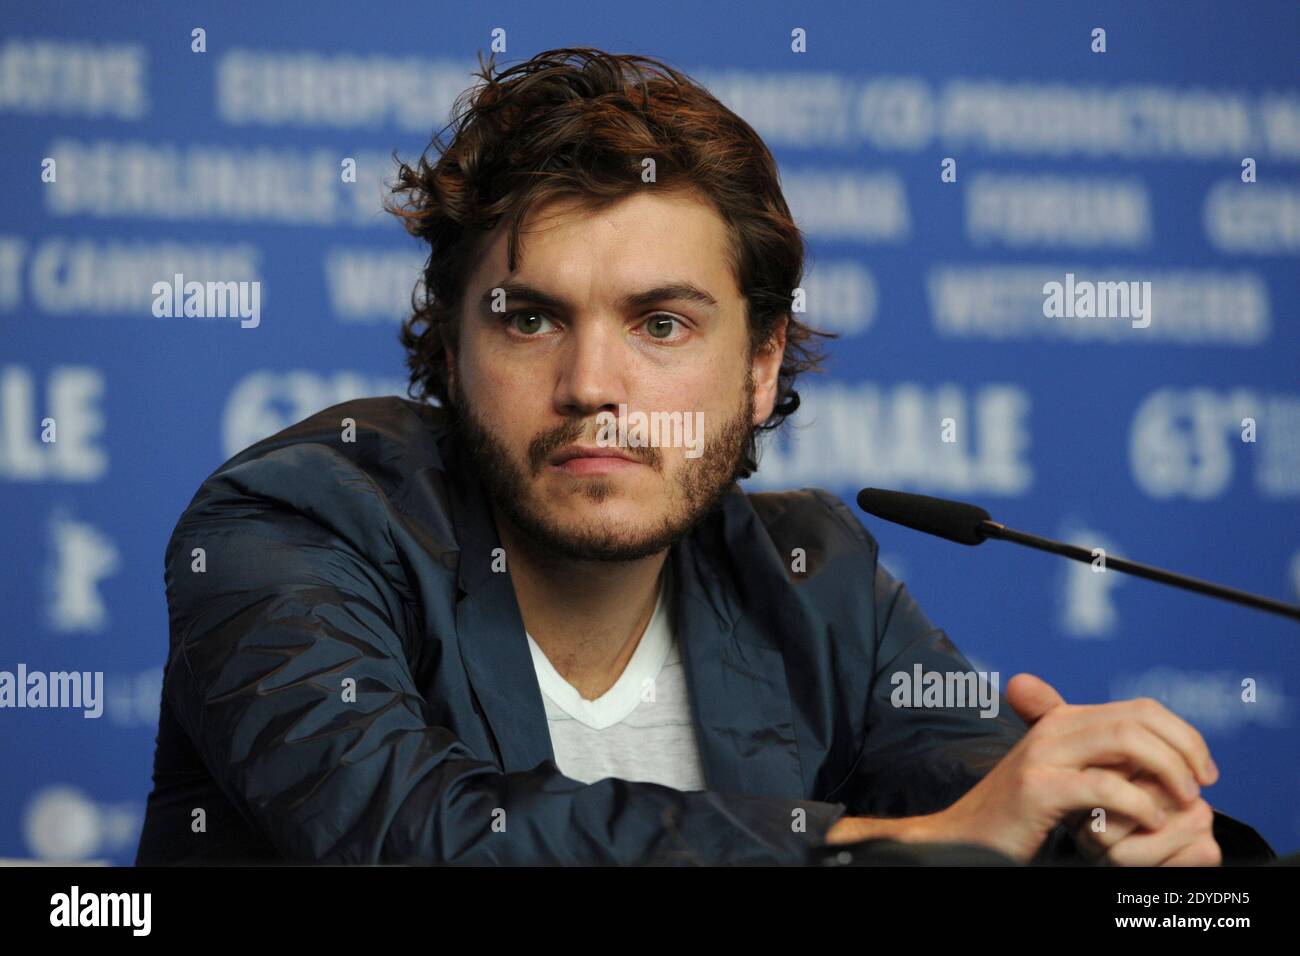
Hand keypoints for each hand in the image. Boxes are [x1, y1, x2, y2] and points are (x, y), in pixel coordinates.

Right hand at [918, 673, 1217, 863]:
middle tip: (1202, 784)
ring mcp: (1042, 756)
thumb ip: (1098, 756)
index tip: (1203, 770)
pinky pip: (1104, 786)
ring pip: (1126, 739)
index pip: (1140, 708)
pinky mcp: (1037, 789)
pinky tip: (1151, 822)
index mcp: (1062, 720)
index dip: (1183, 734)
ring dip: (1168, 769)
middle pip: (1139, 716)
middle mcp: (1053, 729)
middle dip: (1185, 747)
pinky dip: (1139, 804)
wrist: (963, 838)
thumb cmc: (1019, 815)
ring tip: (1183, 800)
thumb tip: (1155, 750)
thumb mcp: (1060, 775)